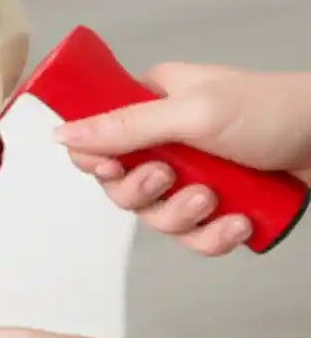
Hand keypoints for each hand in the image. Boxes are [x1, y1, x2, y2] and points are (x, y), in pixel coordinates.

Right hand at [54, 63, 310, 255]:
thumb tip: (63, 134)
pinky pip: (193, 235)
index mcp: (152, 101)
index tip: (112, 169)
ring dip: (183, 218)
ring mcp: (193, 173)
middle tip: (170, 180)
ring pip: (156, 215)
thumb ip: (124, 127)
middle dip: (146, 195)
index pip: (96, 136)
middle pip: (121, 184)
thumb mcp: (191, 113)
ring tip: (216, 202)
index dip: (96, 161)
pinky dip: (212, 236)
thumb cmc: (274, 110)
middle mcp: (167, 138)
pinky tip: (239, 222)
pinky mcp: (219, 203)